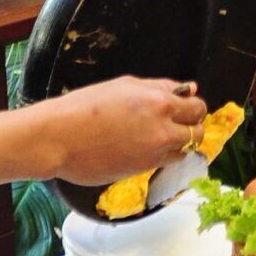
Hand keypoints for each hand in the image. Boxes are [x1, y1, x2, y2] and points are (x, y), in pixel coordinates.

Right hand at [42, 78, 208, 183]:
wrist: (58, 137)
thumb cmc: (84, 106)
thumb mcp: (124, 86)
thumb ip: (160, 88)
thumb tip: (189, 89)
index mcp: (159, 102)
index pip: (197, 106)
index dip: (193, 107)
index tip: (184, 108)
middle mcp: (162, 129)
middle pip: (198, 131)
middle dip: (192, 126)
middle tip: (176, 123)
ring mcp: (154, 153)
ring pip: (185, 150)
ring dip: (179, 143)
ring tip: (158, 136)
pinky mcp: (142, 170)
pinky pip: (166, 162)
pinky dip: (163, 155)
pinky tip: (145, 147)